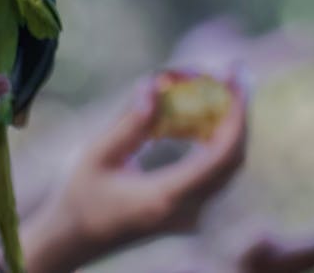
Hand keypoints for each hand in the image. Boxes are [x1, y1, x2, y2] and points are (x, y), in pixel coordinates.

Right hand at [25, 78, 247, 272]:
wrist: (75, 240)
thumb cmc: (80, 198)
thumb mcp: (97, 156)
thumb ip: (129, 123)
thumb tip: (155, 84)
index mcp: (167, 197)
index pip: (221, 154)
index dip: (236, 113)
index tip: (235, 76)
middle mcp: (188, 211)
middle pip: (233, 159)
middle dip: (238, 113)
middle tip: (232, 72)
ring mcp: (192, 216)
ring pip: (229, 167)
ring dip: (229, 126)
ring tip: (220, 87)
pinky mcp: (189, 213)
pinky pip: (215, 173)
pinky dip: (217, 140)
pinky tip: (205, 115)